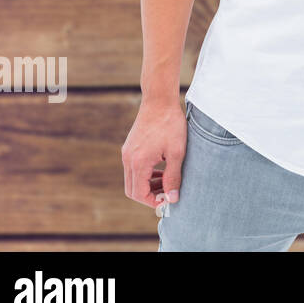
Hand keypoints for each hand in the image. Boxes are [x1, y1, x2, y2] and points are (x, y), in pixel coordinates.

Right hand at [121, 99, 186, 213]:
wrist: (159, 101)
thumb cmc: (170, 124)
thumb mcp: (177, 152)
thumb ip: (173, 177)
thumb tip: (172, 198)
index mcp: (138, 162)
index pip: (138, 193)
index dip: (152, 201)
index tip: (168, 200)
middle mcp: (128, 159)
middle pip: (132, 189)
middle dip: (149, 195)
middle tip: (168, 193)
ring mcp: (126, 153)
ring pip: (132, 179)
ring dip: (148, 185)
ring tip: (167, 182)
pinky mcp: (129, 148)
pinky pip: (133, 169)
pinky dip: (145, 174)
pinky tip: (162, 170)